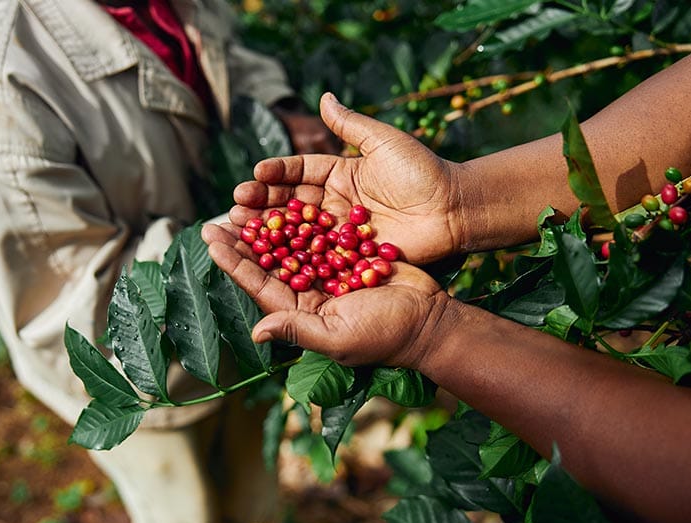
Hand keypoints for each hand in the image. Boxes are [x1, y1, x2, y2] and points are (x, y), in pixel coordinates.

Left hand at [202, 222, 449, 367]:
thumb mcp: (338, 337)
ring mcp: (329, 273)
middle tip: (221, 213)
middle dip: (245, 239)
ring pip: (291, 243)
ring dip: (270, 223)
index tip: (211, 238)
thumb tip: (257, 333)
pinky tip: (287, 197)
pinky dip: (303, 217)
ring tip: (247, 201)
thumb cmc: (385, 335)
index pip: (259, 284)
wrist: (431, 319)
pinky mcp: (349, 256)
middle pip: (269, 261)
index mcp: (300, 312)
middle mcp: (309, 292)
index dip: (234, 261)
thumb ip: (297, 330)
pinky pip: (320, 233)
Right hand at [235, 92, 464, 264]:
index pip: (300, 172)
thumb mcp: (384, 142)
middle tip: (236, 205)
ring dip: (269, 231)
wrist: (454, 209)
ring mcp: (340, 232)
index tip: (255, 173)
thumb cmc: (423, 171)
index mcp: (340, 173)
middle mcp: (336, 203)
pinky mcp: (350, 256)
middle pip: (291, 203)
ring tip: (241, 228)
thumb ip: (351, 125)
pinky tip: (269, 258)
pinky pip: (318, 256)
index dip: (276, 173)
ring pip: (298, 231)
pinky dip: (293, 257)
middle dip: (262, 204)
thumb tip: (324, 96)